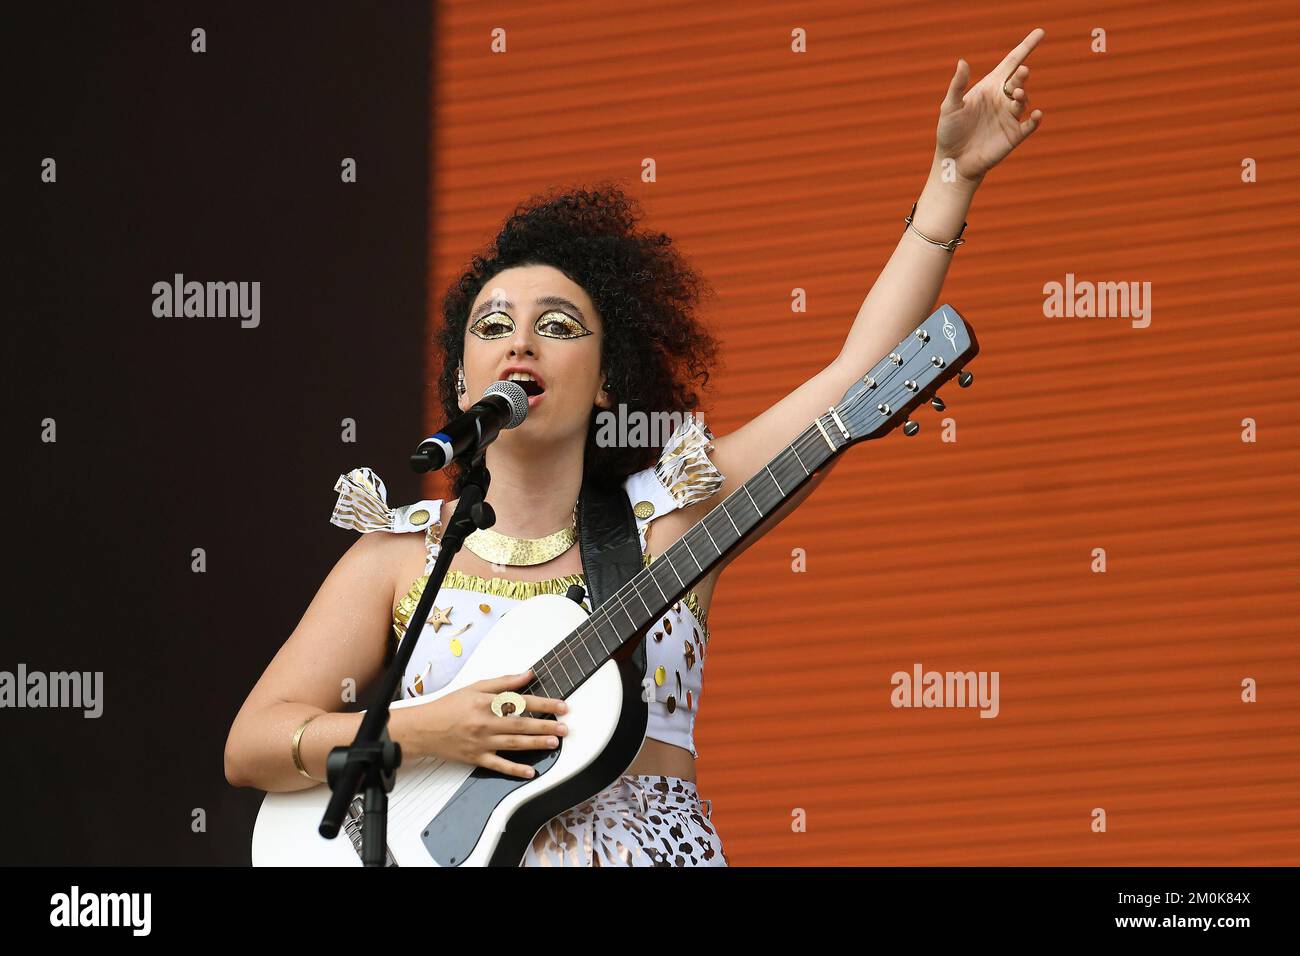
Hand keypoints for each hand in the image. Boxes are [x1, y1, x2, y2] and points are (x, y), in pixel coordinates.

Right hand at [393, 669, 568, 778]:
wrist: (424, 729)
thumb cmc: (449, 706)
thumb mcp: (475, 687)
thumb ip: (504, 682)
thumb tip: (528, 674)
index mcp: (486, 703)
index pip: (521, 702)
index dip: (544, 704)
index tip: (561, 706)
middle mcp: (485, 723)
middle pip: (521, 725)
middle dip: (546, 726)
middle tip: (564, 727)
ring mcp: (482, 742)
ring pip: (514, 745)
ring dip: (536, 744)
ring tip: (554, 743)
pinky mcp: (476, 758)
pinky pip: (499, 765)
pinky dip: (515, 770)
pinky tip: (530, 772)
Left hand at [935, 28, 1045, 184]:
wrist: (953, 161)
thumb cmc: (949, 132)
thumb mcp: (950, 107)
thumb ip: (957, 86)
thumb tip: (962, 61)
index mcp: (989, 87)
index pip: (1011, 62)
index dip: (1025, 47)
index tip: (1040, 32)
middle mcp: (1002, 99)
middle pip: (1019, 80)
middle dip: (1022, 75)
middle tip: (1021, 72)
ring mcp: (1010, 116)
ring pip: (1024, 100)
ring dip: (1023, 95)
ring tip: (1017, 93)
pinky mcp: (1014, 135)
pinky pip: (1029, 124)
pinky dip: (1034, 119)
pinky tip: (1036, 114)